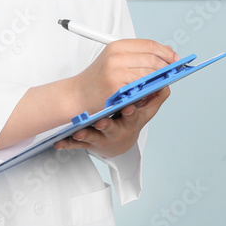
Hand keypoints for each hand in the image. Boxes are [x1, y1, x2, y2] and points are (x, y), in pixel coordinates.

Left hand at [53, 87, 170, 157]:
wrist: (114, 142)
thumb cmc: (129, 121)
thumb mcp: (146, 112)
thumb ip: (156, 96)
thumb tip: (166, 81)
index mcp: (133, 121)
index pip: (135, 116)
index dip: (133, 110)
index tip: (129, 106)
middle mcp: (119, 130)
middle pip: (114, 127)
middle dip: (111, 122)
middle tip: (108, 115)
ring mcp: (103, 137)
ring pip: (95, 137)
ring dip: (89, 133)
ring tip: (80, 131)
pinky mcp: (89, 142)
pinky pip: (78, 144)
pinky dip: (68, 144)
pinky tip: (59, 143)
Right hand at [73, 38, 177, 114]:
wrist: (76, 96)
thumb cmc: (98, 80)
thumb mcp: (116, 61)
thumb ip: (138, 56)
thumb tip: (166, 54)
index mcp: (117, 45)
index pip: (149, 45)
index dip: (166, 52)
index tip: (175, 59)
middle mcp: (116, 54)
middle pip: (152, 57)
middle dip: (167, 66)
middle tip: (174, 72)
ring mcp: (116, 70)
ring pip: (149, 72)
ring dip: (160, 77)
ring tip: (165, 82)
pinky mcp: (116, 86)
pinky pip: (142, 86)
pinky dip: (150, 88)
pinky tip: (153, 90)